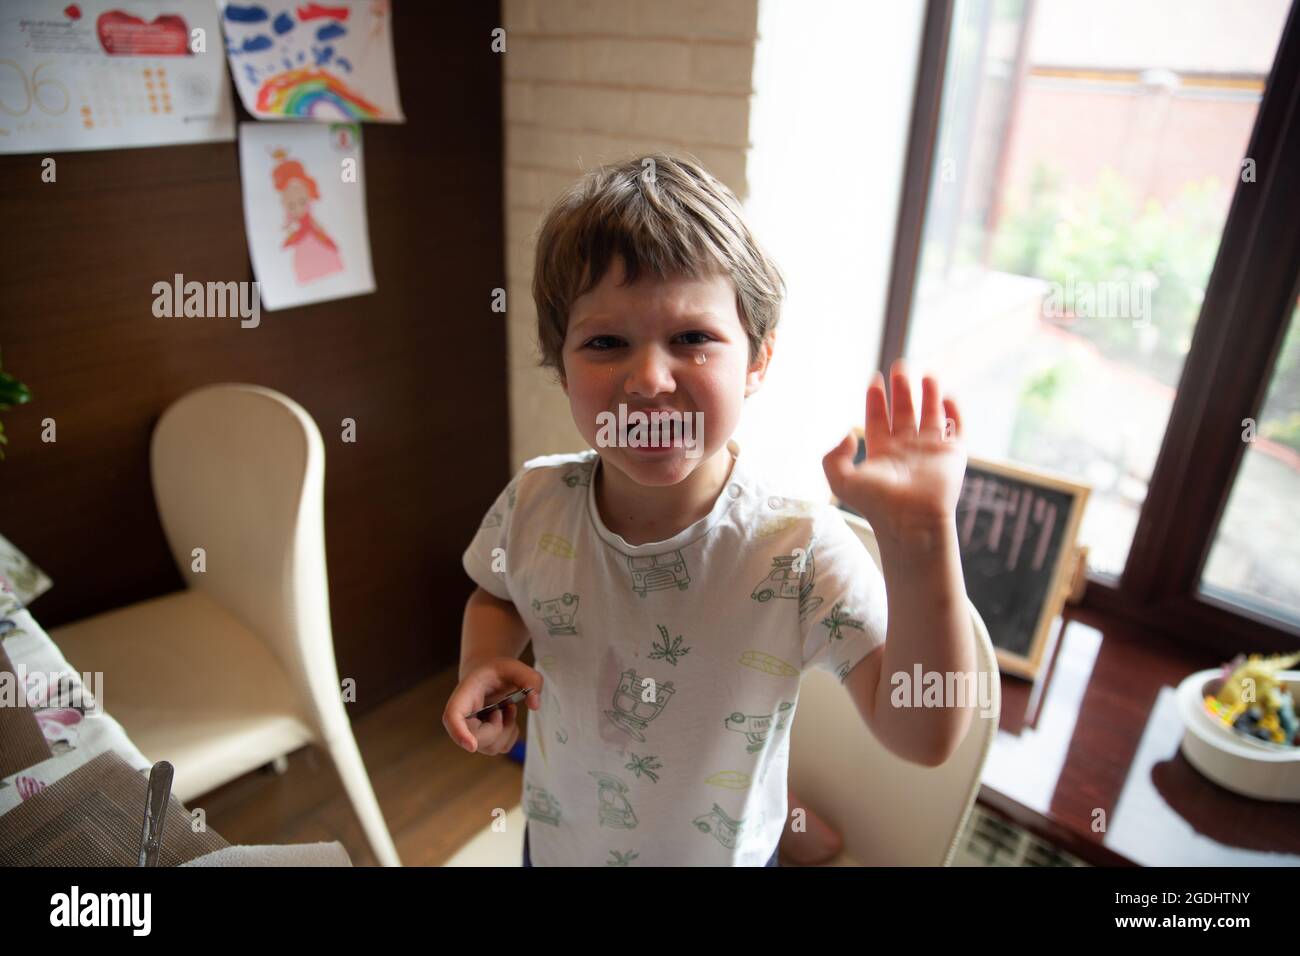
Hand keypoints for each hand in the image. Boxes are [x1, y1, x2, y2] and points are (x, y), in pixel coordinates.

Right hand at [443, 658, 541, 754]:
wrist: (489, 677)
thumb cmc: (498, 672)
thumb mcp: (516, 667)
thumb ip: (530, 679)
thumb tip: (534, 704)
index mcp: (464, 695)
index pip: (452, 716)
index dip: (459, 733)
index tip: (471, 746)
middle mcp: (462, 717)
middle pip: (475, 739)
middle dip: (498, 726)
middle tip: (505, 706)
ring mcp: (471, 732)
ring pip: (490, 747)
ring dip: (507, 729)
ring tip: (506, 709)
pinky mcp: (483, 740)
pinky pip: (501, 748)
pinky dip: (511, 734)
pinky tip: (507, 718)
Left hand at [822, 359, 966, 549]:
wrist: (911, 520)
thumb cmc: (877, 504)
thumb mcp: (840, 480)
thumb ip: (833, 455)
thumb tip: (848, 432)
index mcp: (881, 453)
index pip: (878, 419)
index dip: (876, 399)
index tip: (875, 379)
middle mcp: (906, 449)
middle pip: (903, 412)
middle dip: (901, 390)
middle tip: (900, 366)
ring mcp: (930, 451)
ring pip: (930, 416)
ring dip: (928, 394)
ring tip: (927, 373)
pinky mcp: (953, 455)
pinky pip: (956, 428)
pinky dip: (954, 412)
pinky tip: (948, 395)